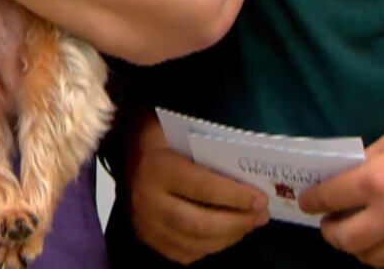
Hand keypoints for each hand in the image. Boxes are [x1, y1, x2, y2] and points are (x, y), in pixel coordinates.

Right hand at [125, 118, 266, 262]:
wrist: (123, 150)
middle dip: (237, 222)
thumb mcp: (178, 129)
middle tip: (261, 216)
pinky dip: (209, 248)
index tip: (261, 199)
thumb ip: (207, 148)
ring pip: (194, 242)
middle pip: (200, 223)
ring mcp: (145, 224)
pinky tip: (225, 236)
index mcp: (157, 168)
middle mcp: (148, 200)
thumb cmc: (158, 136)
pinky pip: (183, 253)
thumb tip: (248, 167)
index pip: (203, 188)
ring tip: (249, 225)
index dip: (236, 196)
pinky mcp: (146, 238)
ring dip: (228, 237)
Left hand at [301, 107, 383, 267]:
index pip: (328, 199)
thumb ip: (364, 166)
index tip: (308, 203)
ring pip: (373, 260)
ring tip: (360, 235)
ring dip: (360, 248)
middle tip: (330, 224)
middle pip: (345, 241)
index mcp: (376, 181)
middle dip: (330, 232)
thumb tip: (341, 184)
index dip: (312, 202)